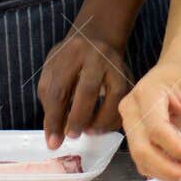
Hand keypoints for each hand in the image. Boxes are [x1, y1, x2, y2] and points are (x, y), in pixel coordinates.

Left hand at [37, 27, 134, 147]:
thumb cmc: (69, 60)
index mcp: (72, 54)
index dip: (55, 118)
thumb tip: (55, 136)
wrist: (96, 38)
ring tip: (90, 132)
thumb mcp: (52, 71)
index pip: (60, 89)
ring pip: (115, 96)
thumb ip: (50, 101)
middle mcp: (97, 56)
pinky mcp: (130, 76)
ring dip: (102, 120)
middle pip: (88, 89)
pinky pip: (126, 101)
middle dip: (79, 118)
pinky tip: (102, 127)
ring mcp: (117, 65)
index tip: (52, 142)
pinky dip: (115, 119)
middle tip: (72, 136)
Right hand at [119, 59, 180, 180]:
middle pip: (142, 149)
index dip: (176, 149)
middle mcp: (131, 110)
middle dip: (168, 170)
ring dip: (167, 174)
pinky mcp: (136, 136)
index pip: (157, 128)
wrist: (178, 67)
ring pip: (142, 159)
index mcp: (146, 93)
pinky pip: (145, 160)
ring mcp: (130, 124)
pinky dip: (164, 171)